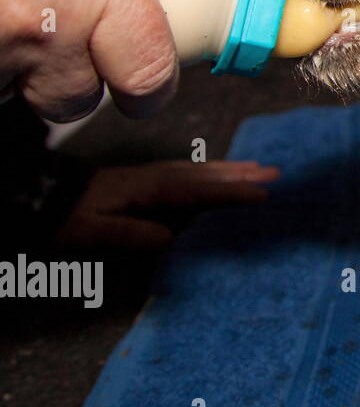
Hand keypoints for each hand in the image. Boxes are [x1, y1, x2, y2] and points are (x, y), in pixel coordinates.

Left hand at [57, 160, 279, 249]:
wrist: (38, 197)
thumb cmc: (63, 219)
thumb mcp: (88, 233)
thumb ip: (128, 233)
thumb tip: (171, 238)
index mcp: (145, 189)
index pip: (196, 189)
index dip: (230, 190)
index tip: (262, 192)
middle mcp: (151, 178)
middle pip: (203, 174)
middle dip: (239, 173)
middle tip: (274, 172)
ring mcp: (147, 177)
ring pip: (196, 171)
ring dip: (227, 170)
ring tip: (257, 169)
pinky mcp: (142, 181)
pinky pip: (185, 173)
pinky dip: (207, 171)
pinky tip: (214, 175)